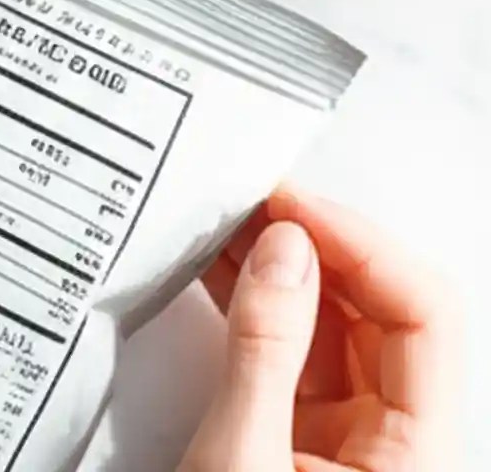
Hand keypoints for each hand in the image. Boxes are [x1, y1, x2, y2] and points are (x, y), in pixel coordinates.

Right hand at [180, 189, 461, 470]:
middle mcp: (396, 445)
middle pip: (382, 314)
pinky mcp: (303, 445)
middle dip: (317, 248)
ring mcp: (350, 445)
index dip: (362, 248)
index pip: (424, 316)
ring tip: (234, 227)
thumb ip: (263, 354)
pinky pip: (293, 356)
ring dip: (283, 271)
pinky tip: (227, 274)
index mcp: (416, 456)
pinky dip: (260, 310)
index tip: (294, 211)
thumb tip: (281, 255)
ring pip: (335, 330)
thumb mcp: (240, 460)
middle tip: (259, 206)